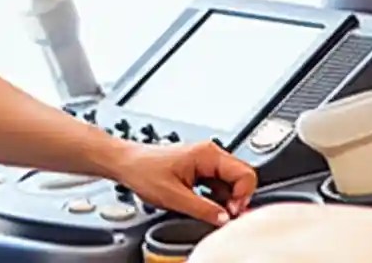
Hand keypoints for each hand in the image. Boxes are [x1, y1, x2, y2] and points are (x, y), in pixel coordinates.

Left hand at [111, 140, 256, 225]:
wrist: (126, 163)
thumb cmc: (143, 171)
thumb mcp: (173, 196)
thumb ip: (202, 208)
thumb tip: (225, 219)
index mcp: (207, 154)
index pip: (245, 174)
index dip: (242, 197)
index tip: (230, 212)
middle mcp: (210, 153)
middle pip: (241, 177)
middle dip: (236, 199)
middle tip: (221, 214)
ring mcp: (206, 160)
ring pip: (231, 182)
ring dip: (225, 199)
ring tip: (207, 208)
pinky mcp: (200, 168)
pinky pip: (219, 184)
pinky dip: (216, 197)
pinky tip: (202, 203)